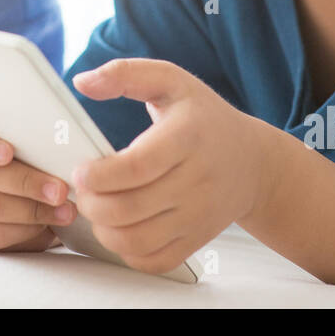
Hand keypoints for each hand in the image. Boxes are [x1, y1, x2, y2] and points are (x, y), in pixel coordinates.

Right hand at [0, 115, 74, 251]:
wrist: (28, 200)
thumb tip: (58, 144)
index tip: (9, 152)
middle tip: (59, 190)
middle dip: (25, 182)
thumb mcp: (27, 146)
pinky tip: (46, 224)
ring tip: (62, 209)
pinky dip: (23, 230)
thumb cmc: (28, 163)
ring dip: (30, 209)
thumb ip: (31, 141)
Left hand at [70, 58, 269, 275]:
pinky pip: (154, 260)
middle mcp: (197, 179)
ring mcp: (199, 214)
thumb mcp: (170, 81)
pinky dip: (126, 252)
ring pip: (137, 240)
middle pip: (130, 208)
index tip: (81, 170)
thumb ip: (124, 74)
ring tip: (96, 209)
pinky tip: (119, 229)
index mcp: (188, 136)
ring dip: (103, 230)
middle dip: (91, 204)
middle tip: (82, 190)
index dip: (99, 175)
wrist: (253, 162)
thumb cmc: (203, 117)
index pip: (136, 167)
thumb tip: (82, 82)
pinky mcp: (197, 239)